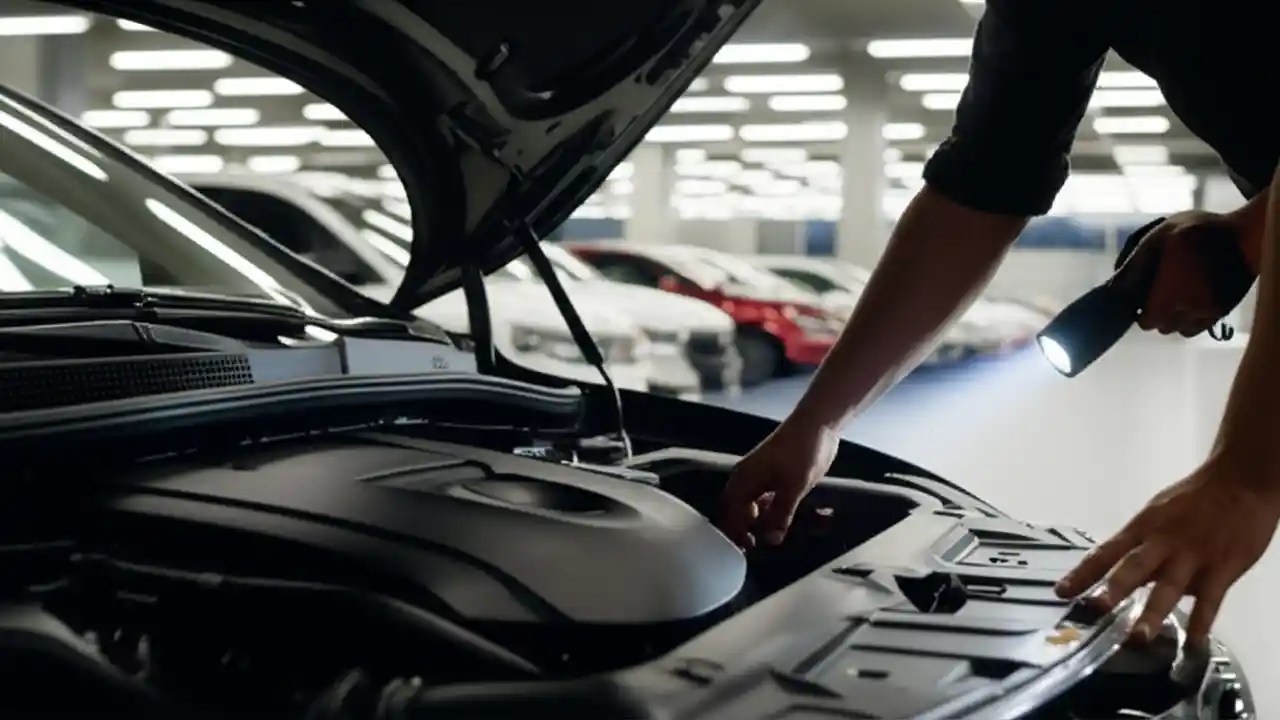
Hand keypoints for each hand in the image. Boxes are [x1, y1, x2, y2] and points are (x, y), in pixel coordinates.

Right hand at [720, 418, 838, 547]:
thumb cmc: (802, 453)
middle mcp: (747, 478)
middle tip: (762, 543)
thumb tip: (772, 539)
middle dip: (747, 528)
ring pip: (753, 506)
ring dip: (761, 521)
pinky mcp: (774, 475)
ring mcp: (760, 476)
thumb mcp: (793, 488)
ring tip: (775, 535)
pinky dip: (772, 511)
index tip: (750, 547)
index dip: (736, 532)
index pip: (731, 513)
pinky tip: (784, 521)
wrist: (817, 425)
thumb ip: (781, 515)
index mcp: (744, 480)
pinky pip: (766, 499)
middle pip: (739, 510)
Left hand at [1055, 455, 1279, 645]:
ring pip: (1168, 588)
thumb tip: (1131, 578)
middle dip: (1112, 590)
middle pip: (1133, 568)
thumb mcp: (1158, 513)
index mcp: (1143, 527)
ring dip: (1152, 614)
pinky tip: (1192, 644)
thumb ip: (1143, 545)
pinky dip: (1201, 622)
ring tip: (1137, 638)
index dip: (1083, 572)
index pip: (1106, 552)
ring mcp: (1193, 556)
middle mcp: (1162, 543)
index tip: (1062, 592)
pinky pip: (1210, 600)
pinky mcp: (1223, 567)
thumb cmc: (1196, 498)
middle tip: (1093, 611)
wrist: (1240, 480)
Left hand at [1123, 210, 1254, 337]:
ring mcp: (1208, 312)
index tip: (1143, 296)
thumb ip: (1134, 266)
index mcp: (1167, 296)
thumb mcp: (1157, 239)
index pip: (1146, 323)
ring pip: (1181, 329)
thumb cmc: (1197, 232)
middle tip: (1160, 290)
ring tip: (1178, 293)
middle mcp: (1187, 310)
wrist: (1246, 235)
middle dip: (1157, 313)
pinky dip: (1193, 318)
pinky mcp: (1223, 310)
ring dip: (1175, 318)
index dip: (1141, 311)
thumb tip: (1114, 287)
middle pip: (1163, 327)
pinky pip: (1201, 326)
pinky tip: (1194, 297)